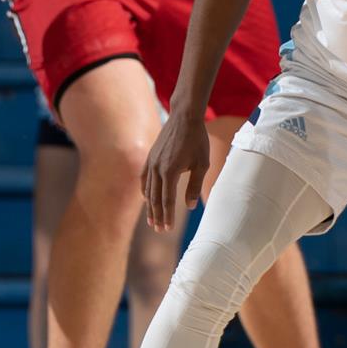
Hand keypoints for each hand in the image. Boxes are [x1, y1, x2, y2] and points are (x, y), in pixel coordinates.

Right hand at [143, 111, 210, 232]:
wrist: (185, 117)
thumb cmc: (197, 140)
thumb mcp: (202, 164)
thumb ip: (194, 186)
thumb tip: (189, 207)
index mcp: (170, 172)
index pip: (167, 200)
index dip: (167, 216)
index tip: (168, 229)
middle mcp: (157, 168)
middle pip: (156, 198)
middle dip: (157, 215)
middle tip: (159, 230)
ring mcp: (151, 162)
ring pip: (148, 190)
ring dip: (150, 206)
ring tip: (152, 220)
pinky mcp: (150, 157)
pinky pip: (144, 178)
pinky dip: (145, 190)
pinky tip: (147, 199)